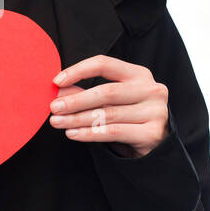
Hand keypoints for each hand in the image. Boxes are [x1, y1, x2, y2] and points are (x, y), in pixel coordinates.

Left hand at [48, 54, 169, 157]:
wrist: (155, 145)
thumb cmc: (130, 119)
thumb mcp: (110, 102)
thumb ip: (87, 93)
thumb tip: (59, 90)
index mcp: (139, 74)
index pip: (104, 64)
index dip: (79, 70)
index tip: (56, 81)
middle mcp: (151, 89)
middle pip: (106, 91)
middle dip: (75, 100)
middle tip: (53, 107)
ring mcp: (155, 111)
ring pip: (107, 114)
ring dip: (77, 119)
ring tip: (58, 122)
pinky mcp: (152, 133)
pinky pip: (114, 132)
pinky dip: (90, 133)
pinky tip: (73, 133)